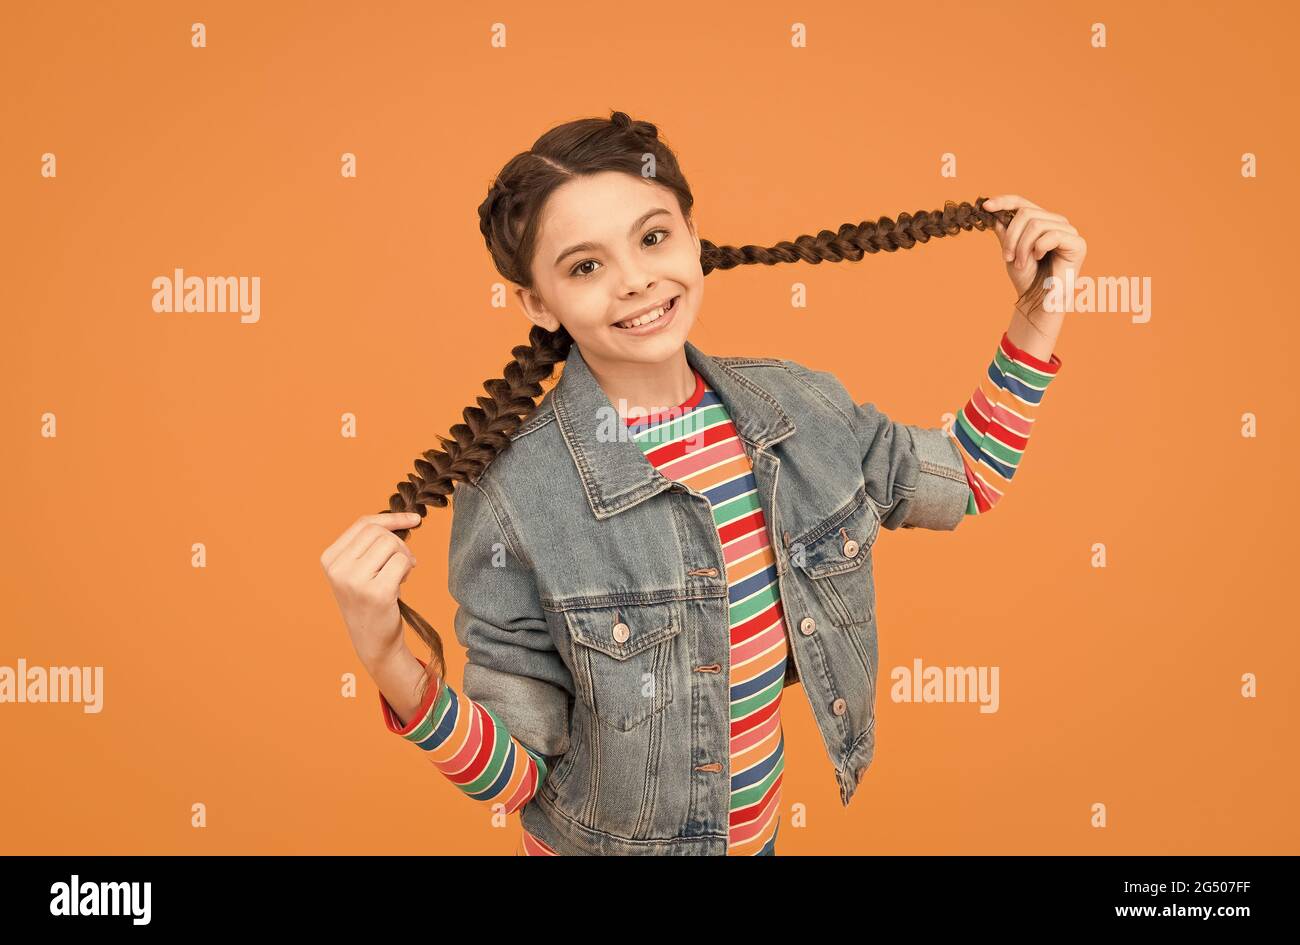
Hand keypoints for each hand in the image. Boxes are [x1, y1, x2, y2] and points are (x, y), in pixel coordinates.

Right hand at [320, 511, 422, 668]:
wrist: (373, 641)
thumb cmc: (370, 600)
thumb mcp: (359, 569)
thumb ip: (370, 544)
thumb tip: (404, 519)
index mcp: (330, 558)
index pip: (363, 524)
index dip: (392, 519)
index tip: (414, 520)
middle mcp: (338, 568)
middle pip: (379, 533)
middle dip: (399, 543)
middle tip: (404, 562)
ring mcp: (355, 581)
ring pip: (391, 544)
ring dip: (404, 557)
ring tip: (400, 574)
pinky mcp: (377, 592)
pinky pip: (402, 561)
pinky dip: (407, 569)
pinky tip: (401, 583)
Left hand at [983, 194, 1087, 322]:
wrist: (1038, 301)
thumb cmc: (1026, 277)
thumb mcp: (1010, 251)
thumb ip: (1005, 232)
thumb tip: (995, 213)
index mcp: (1041, 221)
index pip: (1022, 203)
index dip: (1004, 201)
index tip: (986, 207)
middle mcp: (1056, 222)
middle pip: (1026, 213)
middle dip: (1011, 236)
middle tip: (1006, 257)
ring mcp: (1068, 231)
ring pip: (1036, 224)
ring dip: (1022, 246)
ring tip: (1020, 263)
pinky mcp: (1077, 243)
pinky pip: (1052, 235)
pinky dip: (1038, 248)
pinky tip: (1038, 258)